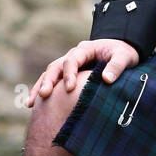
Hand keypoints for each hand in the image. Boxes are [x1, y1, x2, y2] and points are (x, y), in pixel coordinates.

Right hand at [26, 38, 140, 106]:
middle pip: (55, 67)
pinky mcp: (67, 76)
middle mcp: (73, 56)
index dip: (69, 74)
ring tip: (30, 103)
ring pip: (49, 75)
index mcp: (85, 50)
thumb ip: (117, 66)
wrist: (121, 52)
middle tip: (45, 95)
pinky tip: (32, 105)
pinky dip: (41, 91)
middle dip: (49, 81)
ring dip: (39, 88)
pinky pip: (51, 83)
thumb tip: (106, 80)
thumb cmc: (123, 54)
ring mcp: (67, 66)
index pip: (72, 60)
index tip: (69, 88)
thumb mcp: (125, 57)